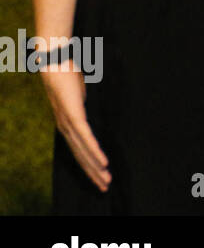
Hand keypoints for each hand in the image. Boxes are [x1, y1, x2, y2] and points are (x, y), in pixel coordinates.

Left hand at [41, 68, 110, 191]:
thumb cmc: (67, 74)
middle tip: (105, 187)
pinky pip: (86, 137)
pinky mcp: (73, 116)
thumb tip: (89, 111)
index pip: (78, 150)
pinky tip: (103, 162)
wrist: (54, 61)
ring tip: (106, 179)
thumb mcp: (78, 94)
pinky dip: (95, 151)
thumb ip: (83, 106)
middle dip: (92, 173)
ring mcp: (68, 122)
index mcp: (66, 124)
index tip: (100, 176)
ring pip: (83, 151)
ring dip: (95, 167)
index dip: (89, 165)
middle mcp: (65, 128)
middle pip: (80, 156)